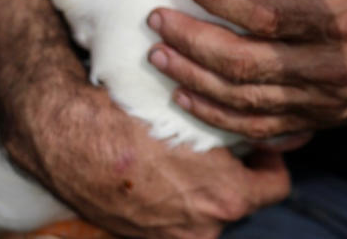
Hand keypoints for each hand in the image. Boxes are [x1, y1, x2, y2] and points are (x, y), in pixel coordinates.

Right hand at [5, 78, 289, 238]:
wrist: (70, 138)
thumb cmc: (134, 120)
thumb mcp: (197, 119)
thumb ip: (235, 133)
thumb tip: (261, 131)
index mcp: (226, 198)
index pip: (277, 185)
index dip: (272, 157)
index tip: (259, 141)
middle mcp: (203, 227)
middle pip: (241, 200)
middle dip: (238, 174)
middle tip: (223, 143)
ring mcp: (171, 237)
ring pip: (208, 210)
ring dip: (205, 188)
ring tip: (188, 155)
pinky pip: (175, 219)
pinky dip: (175, 200)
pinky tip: (161, 171)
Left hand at [145, 0, 346, 139]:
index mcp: (340, 24)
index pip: (267, 15)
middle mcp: (327, 68)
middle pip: (243, 62)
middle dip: (191, 42)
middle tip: (157, 20)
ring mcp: (321, 101)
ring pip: (243, 99)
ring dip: (194, 79)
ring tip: (160, 58)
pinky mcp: (319, 120)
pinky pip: (260, 127)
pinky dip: (219, 117)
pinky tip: (189, 99)